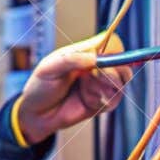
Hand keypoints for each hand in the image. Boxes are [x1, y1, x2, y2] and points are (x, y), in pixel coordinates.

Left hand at [14, 33, 133, 143]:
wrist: (36, 115)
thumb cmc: (40, 87)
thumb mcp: (49, 68)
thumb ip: (71, 60)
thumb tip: (95, 58)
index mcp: (85, 53)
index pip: (111, 44)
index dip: (115, 49)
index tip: (105, 58)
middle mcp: (96, 67)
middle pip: (123, 63)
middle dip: (114, 69)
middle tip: (97, 75)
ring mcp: (100, 85)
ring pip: (122, 81)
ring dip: (109, 85)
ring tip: (88, 89)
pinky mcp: (102, 103)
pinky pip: (115, 100)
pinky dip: (105, 100)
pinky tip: (88, 100)